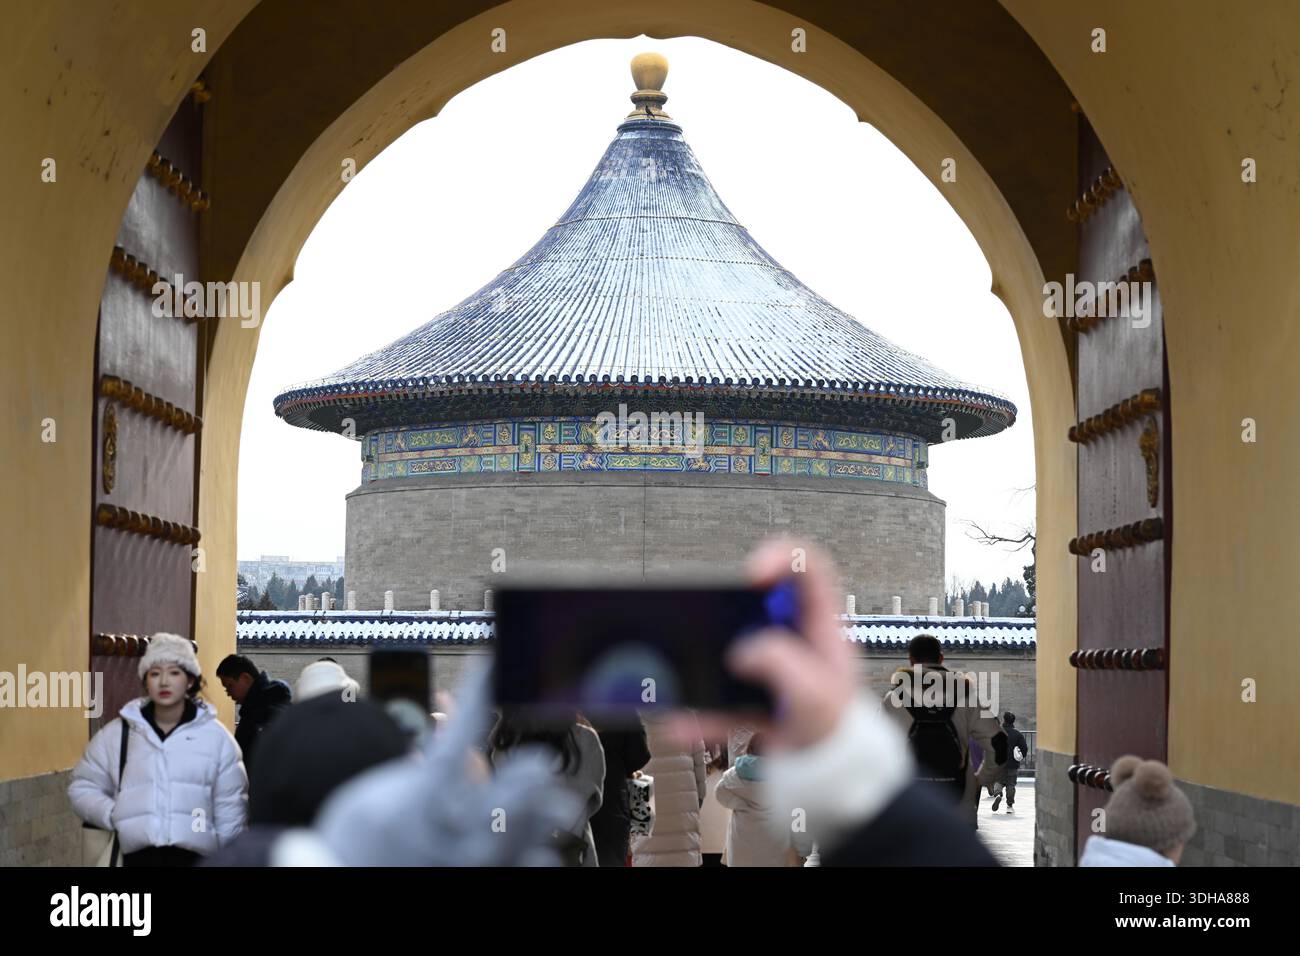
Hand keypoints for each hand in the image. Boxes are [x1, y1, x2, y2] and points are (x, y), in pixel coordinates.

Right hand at [667, 538, 856, 751]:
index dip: (781, 558)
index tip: (753, 574)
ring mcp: (770, 665)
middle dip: (729, 606)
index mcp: (821, 626)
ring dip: (705, 654)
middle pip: (757, 602)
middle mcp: (794, 638)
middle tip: (710, 616)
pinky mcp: (751, 695)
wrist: (831, 775)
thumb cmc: (839, 730)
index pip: (808, 569)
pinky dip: (699, 710)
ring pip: (730, 644)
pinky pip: (717, 696)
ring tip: (686, 661)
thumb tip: (742, 652)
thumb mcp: (815, 694)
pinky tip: (683, 723)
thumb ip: (781, 664)